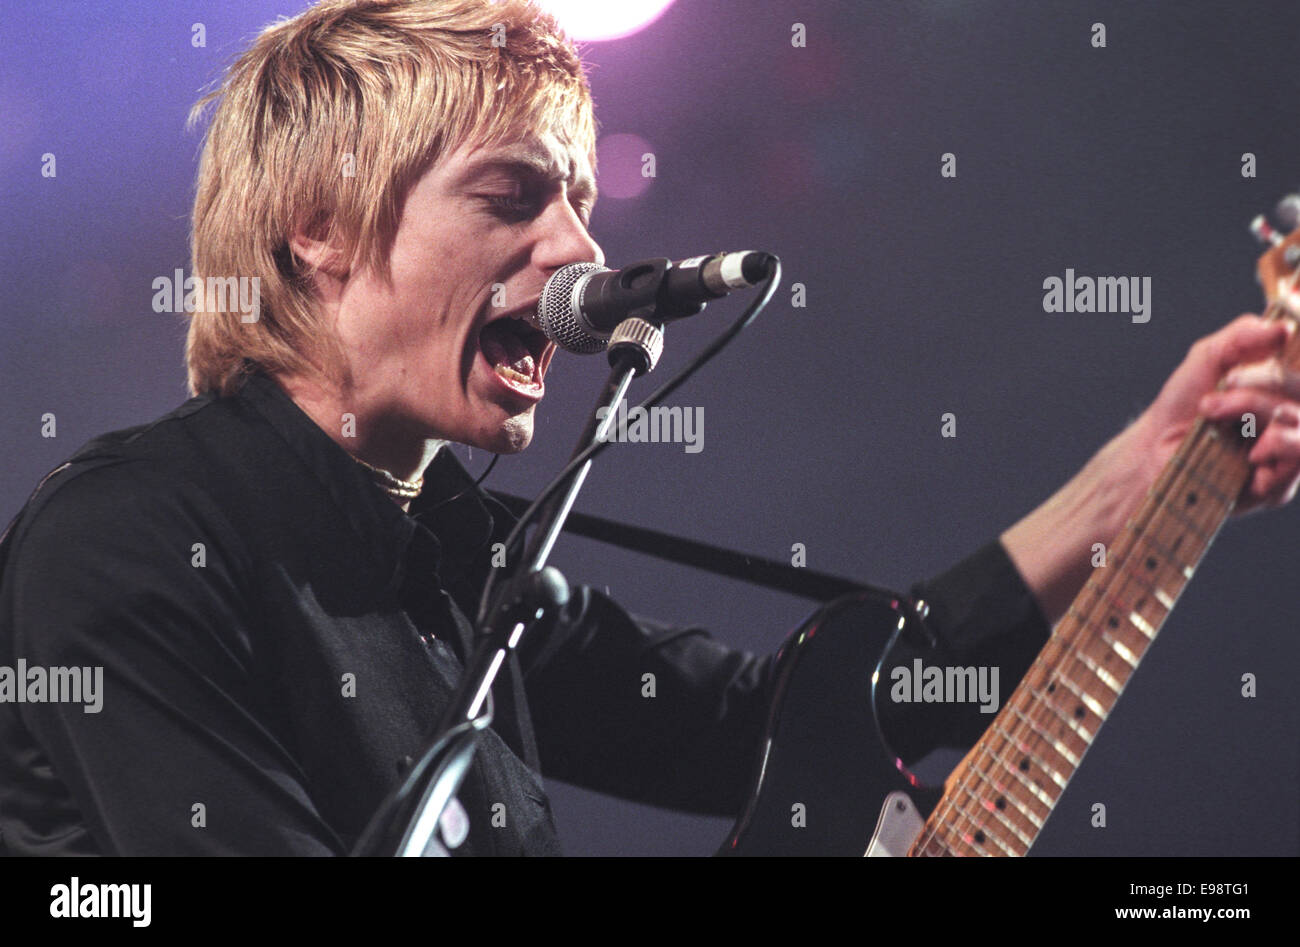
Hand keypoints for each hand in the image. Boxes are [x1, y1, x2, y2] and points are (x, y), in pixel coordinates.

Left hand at [1134, 314, 1299, 513]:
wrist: (1155, 448)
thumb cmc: (1184, 403)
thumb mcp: (1208, 357)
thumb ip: (1243, 337)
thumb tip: (1283, 329)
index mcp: (1283, 386)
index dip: (1293, 355)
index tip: (1261, 353)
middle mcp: (1292, 415)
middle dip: (1256, 388)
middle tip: (1210, 398)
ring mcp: (1288, 450)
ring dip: (1256, 410)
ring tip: (1212, 414)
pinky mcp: (1279, 484)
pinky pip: (1297, 462)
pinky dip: (1273, 450)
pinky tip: (1247, 455)